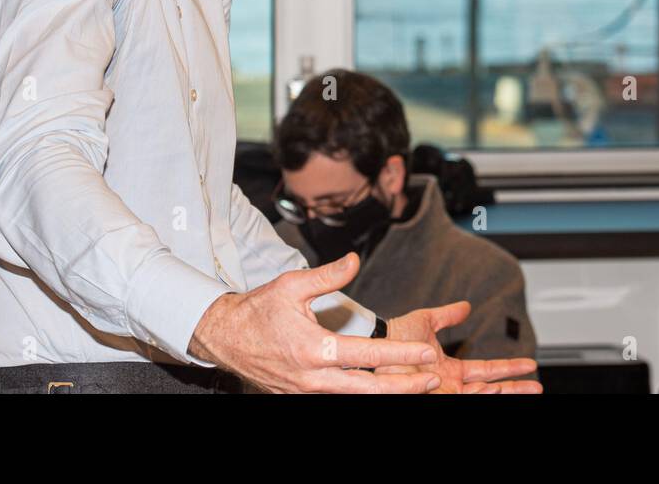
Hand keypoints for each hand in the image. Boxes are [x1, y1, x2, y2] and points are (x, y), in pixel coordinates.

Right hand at [188, 253, 443, 392]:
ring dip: (387, 393)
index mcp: (314, 349)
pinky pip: (338, 398)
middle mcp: (312, 377)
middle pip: (367, 389)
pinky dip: (362, 394)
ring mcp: (307, 391)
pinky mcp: (301, 396)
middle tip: (433, 380)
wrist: (224, 338)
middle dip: (404, 387)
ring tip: (417, 386)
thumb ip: (327, 276)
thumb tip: (355, 260)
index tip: (427, 352)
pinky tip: (383, 388)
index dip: (400, 355)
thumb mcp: (290, 286)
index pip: (367, 355)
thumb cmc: (258, 311)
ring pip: (355, 397)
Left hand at [383, 302, 541, 393]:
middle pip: (490, 389)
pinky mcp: (433, 396)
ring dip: (501, 393)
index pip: (487, 371)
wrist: (371, 344)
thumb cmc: (390, 338)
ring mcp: (441, 393)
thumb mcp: (425, 322)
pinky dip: (480, 397)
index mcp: (449, 369)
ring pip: (480, 397)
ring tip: (523, 388)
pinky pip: (462, 400)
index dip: (510, 368)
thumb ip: (447, 316)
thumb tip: (465, 307)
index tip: (530, 364)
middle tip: (537, 387)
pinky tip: (494, 391)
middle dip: (515, 388)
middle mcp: (448, 384)